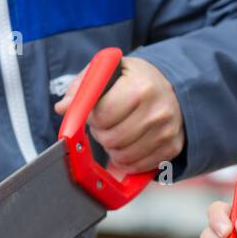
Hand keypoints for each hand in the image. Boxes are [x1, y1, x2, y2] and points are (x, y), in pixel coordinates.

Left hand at [54, 55, 183, 176]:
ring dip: (112, 148)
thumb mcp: (109, 71)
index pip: (103, 115)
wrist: (172, 87)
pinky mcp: (172, 147)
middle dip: (101, 134)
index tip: (94, 112)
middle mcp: (158, 110)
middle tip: (106, 123)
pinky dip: (127, 160)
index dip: (91, 117)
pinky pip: (138, 166)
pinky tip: (128, 144)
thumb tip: (64, 108)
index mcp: (141, 87)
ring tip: (117, 132)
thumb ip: (83, 87)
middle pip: (112, 139)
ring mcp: (167, 131)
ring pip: (123, 156)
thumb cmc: (134, 80)